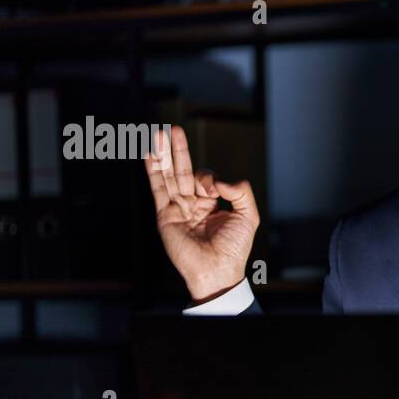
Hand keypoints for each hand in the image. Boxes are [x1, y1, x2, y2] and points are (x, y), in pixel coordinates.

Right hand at [143, 125, 259, 301]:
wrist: (217, 269)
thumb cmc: (235, 248)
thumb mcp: (249, 215)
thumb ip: (240, 191)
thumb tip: (218, 180)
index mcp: (211, 205)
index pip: (205, 179)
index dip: (208, 178)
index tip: (214, 190)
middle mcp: (192, 205)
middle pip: (182, 171)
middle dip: (178, 151)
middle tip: (172, 129)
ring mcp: (177, 209)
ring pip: (168, 176)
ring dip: (163, 155)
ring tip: (159, 134)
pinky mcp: (165, 216)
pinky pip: (158, 190)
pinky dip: (153, 172)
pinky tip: (149, 155)